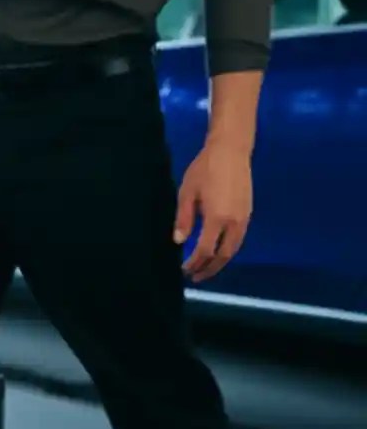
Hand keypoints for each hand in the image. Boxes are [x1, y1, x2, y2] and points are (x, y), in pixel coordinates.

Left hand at [174, 142, 252, 281]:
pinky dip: (228, 250)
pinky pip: (239, 239)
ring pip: (234, 249)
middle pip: (224, 256)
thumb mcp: (187, 193)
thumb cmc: (205, 169)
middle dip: (209, 269)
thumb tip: (179, 241)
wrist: (231, 151)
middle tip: (195, 277)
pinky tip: (217, 250)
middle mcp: (234, 222)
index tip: (184, 270)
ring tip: (206, 268)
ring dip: (220, 262)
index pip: (205, 250)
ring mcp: (244, 218)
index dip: (194, 263)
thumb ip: (183, 219)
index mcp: (217, 218)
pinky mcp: (248, 213)